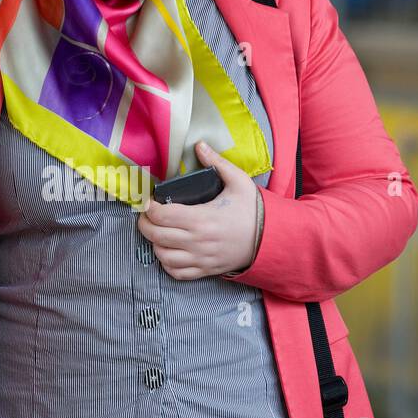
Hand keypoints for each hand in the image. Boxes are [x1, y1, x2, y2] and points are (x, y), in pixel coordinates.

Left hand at [137, 140, 260, 278]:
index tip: (150, 201)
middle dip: (145, 224)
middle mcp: (197, 241)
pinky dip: (166, 263)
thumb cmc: (253, 211)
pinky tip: (169, 251)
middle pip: (156, 236)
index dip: (149, 207)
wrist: (271, 239)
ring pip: (162, 256)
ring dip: (154, 244)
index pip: (161, 215)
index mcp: (202, 218)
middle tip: (148, 215)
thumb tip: (199, 145)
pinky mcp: (205, 270)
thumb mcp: (239, 181)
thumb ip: (217, 162)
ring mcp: (200, 258)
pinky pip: (176, 273)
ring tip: (157, 232)